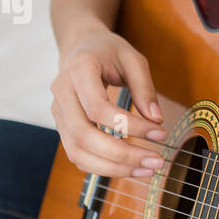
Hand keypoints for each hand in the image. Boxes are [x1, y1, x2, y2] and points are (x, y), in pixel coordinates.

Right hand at [50, 27, 166, 179]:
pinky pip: (78, 156)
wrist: (80, 48)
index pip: (98, 108)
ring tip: (146, 170)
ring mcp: (58, 113)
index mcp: (78, 70)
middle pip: (84, 135)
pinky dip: (103, 167)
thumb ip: (145, 88)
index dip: (130, 126)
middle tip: (156, 162)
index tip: (160, 133)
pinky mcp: (63, 128)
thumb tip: (156, 120)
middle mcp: (61, 93)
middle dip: (122, 155)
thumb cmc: (108, 52)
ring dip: (113, 168)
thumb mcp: (133, 59)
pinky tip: (129, 168)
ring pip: (77, 152)